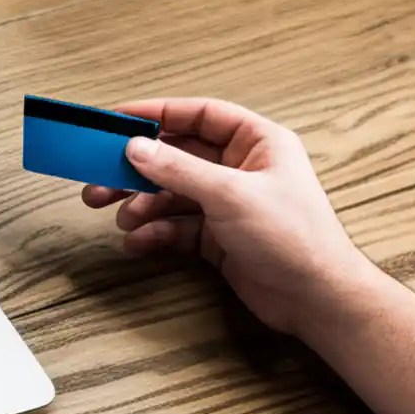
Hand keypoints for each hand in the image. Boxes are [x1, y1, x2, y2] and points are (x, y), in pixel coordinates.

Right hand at [82, 98, 370, 336]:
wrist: (315, 300)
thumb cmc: (291, 236)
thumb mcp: (229, 194)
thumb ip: (178, 169)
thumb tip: (136, 146)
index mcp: (256, 142)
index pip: (199, 115)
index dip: (157, 113)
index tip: (116, 120)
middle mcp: (240, 168)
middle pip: (177, 157)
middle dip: (138, 169)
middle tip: (99, 178)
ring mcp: (227, 204)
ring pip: (171, 194)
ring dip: (142, 204)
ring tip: (120, 218)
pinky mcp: (217, 236)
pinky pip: (176, 226)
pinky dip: (155, 233)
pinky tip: (137, 243)